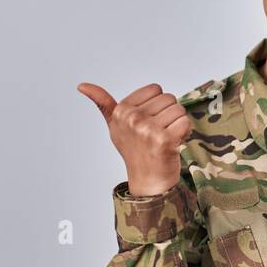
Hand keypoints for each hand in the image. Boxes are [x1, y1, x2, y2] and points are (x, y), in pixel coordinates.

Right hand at [77, 81, 188, 195]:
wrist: (148, 181)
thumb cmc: (134, 150)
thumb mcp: (114, 124)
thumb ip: (103, 103)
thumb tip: (81, 85)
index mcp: (121, 110)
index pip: (156, 89)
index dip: (157, 105)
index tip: (148, 122)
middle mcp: (132, 118)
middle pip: (169, 98)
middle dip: (168, 115)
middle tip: (158, 134)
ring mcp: (147, 129)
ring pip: (179, 110)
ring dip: (177, 125)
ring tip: (165, 139)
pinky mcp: (164, 140)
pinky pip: (185, 122)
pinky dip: (185, 133)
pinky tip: (173, 145)